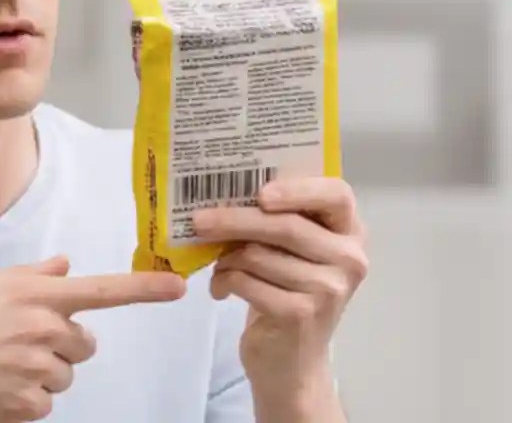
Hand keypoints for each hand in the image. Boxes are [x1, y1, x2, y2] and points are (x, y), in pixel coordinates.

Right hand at [0, 257, 185, 422]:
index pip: (100, 290)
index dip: (144, 289)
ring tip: (0, 366)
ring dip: (43, 372)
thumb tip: (64, 266)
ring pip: (67, 373)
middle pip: (84, 342)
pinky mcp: (30, 402)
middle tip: (18, 344)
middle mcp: (41, 328)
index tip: (178, 287)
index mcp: (32, 294)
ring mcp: (37, 367)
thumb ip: (30, 276)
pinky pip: (49, 400)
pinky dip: (27, 398)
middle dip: (60, 345)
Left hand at [194, 177, 368, 418]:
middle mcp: (349, 259)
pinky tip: (220, 289)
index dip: (298, 188)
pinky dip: (224, 281)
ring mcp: (328, 289)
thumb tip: (221, 191)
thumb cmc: (287, 292)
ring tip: (219, 265)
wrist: (291, 361)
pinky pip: (246, 281)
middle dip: (235, 220)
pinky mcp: (300, 314)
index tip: (260, 193)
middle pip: (285, 226)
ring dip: (227, 258)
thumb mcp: (291, 253)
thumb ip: (277, 221)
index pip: (338, 195)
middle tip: (198, 220)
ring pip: (258, 255)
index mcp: (350, 234)